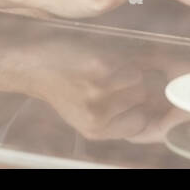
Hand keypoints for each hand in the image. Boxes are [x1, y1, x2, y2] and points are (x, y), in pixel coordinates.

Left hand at [25, 39, 168, 140]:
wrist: (35, 65)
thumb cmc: (63, 87)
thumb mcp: (85, 116)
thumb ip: (114, 119)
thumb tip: (155, 114)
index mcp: (96, 131)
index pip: (139, 124)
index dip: (138, 107)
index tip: (131, 96)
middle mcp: (98, 117)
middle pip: (141, 99)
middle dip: (131, 86)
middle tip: (110, 79)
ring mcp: (100, 92)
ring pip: (139, 80)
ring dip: (127, 70)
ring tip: (104, 70)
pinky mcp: (101, 69)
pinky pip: (129, 64)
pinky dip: (121, 58)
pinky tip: (100, 60)